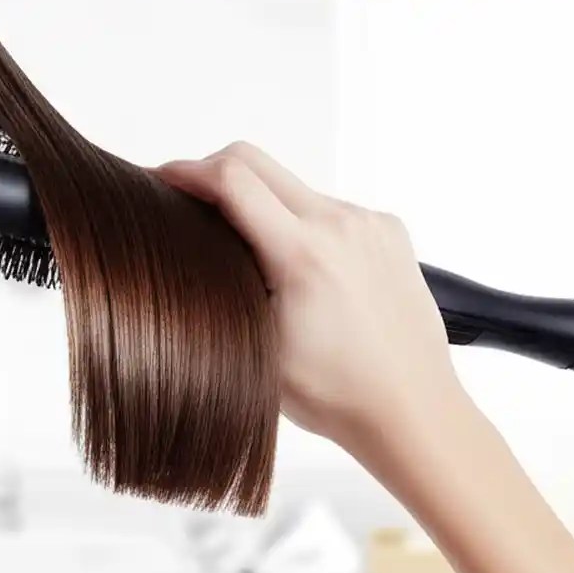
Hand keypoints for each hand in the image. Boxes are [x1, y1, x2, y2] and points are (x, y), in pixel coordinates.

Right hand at [154, 143, 462, 456]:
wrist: (412, 410)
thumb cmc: (337, 394)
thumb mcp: (256, 343)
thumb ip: (225, 284)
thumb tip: (195, 246)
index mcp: (304, 254)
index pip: (231, 179)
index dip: (185, 172)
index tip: (161, 180)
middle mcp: (341, 226)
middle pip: (256, 162)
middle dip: (213, 174)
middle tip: (188, 203)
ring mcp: (369, 224)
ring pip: (292, 186)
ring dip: (260, 202)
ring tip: (249, 254)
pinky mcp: (388, 231)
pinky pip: (329, 207)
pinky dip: (302, 223)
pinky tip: (300, 270)